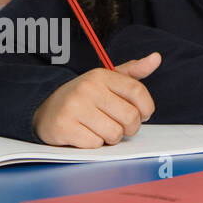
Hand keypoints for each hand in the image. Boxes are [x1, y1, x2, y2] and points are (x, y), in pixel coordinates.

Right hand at [32, 53, 160, 147]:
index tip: (144, 114)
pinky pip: (95, 144)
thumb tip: (156, 58)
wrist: (46, 107)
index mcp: (102, 76)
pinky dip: (95, 143)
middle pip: (130, 116)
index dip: (147, 107)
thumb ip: (133, 72)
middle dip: (131, 127)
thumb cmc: (86, 96)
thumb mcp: (108, 79)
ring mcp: (74, 108)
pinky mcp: (64, 127)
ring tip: (104, 130)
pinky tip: (87, 134)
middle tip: (123, 127)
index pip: (137, 91)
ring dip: (113, 137)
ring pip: (114, 133)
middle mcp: (88, 89)